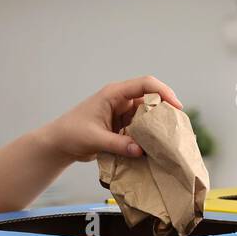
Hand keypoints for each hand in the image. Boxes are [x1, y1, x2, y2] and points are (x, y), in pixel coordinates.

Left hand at [40, 75, 182, 162]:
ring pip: (147, 114)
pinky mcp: (121, 125)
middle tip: (177, 127)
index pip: (145, 84)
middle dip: (164, 111)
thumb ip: (118, 144)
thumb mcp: (95, 139)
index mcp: (114, 94)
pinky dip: (148, 135)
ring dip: (156, 125)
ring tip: (169, 139)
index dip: (164, 92)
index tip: (176, 107)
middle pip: (150, 99)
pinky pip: (140, 127)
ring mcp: (121, 112)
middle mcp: (120, 100)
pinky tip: (155, 146)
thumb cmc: (72, 134)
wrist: (59, 143)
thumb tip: (141, 151)